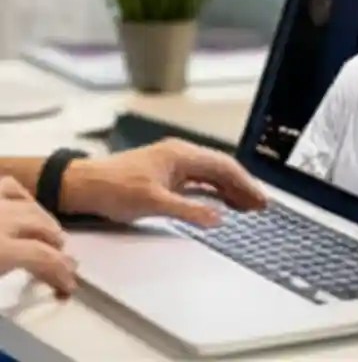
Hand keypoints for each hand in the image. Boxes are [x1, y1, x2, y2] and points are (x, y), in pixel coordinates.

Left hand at [0, 177, 75, 296]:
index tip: (68, 286)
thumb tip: (39, 273)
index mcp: (1, 249)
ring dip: (46, 223)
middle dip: (58, 248)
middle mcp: (1, 219)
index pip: (46, 257)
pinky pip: (11, 186)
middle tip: (63, 264)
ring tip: (49, 238)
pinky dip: (25, 198)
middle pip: (45, 229)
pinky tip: (27, 208)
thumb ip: (11, 270)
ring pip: (33, 207)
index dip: (62, 273)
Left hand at [61, 139, 267, 226]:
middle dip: (242, 187)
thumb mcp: (153, 203)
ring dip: (230, 190)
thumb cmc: (112, 187)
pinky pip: (198, 182)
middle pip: (221, 169)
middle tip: (260, 205)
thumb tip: (217, 218)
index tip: (260, 199)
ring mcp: (173, 165)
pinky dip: (214, 192)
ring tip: (247, 206)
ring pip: (211, 176)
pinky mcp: (166, 176)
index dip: (245, 184)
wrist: (82, 185)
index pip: (223, 167)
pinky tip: (221, 204)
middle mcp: (180, 155)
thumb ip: (189, 210)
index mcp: (181, 154)